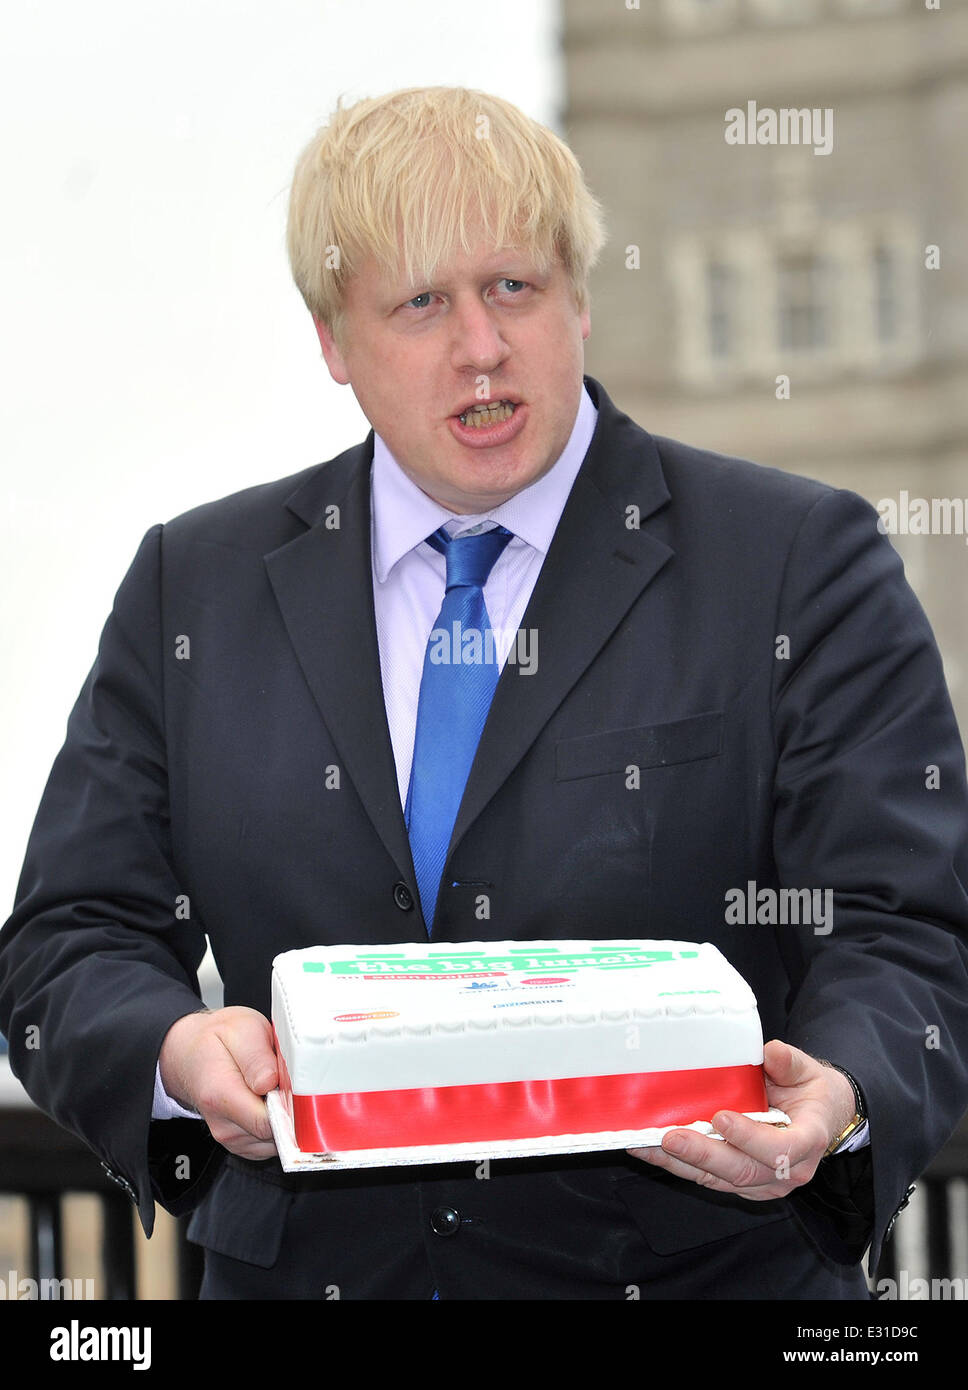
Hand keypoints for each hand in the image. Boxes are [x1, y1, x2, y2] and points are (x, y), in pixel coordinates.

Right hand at [159, 1006, 278, 1159]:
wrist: (191, 1053)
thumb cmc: (217, 1040)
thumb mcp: (239, 1029)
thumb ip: (256, 1057)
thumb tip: (270, 1083)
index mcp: (220, 1095)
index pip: (268, 1122)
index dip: (291, 1106)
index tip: (297, 1087)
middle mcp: (223, 1125)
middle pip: (276, 1134)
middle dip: (291, 1109)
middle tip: (285, 1079)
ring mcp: (231, 1138)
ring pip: (276, 1140)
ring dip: (284, 1117)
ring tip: (273, 1087)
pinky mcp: (240, 1144)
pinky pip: (270, 1143)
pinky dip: (277, 1123)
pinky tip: (269, 1100)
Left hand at [627, 1039, 856, 1200]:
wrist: (820, 1117)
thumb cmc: (810, 1090)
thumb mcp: (807, 1069)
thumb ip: (788, 1062)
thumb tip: (770, 1053)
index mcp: (808, 1140)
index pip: (780, 1149)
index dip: (750, 1138)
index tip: (720, 1118)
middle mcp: (789, 1170)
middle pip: (743, 1171)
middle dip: (704, 1155)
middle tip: (670, 1137)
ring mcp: (766, 1182)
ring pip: (721, 1180)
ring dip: (682, 1164)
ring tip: (647, 1145)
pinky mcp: (745, 1184)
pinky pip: (711, 1179)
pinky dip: (680, 1166)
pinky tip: (651, 1151)